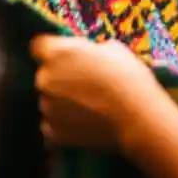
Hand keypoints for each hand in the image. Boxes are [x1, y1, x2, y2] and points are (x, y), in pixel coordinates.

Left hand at [30, 35, 169, 150]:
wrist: (138, 117)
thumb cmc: (128, 78)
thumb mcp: (114, 49)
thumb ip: (92, 50)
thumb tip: (92, 54)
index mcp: (57, 53)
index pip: (39, 46)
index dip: (52, 51)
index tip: (67, 56)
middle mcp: (45, 78)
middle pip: (45, 74)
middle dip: (60, 77)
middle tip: (86, 84)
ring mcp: (47, 106)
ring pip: (49, 100)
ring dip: (62, 102)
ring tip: (89, 107)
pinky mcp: (54, 131)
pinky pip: (51, 125)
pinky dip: (63, 124)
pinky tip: (83, 122)